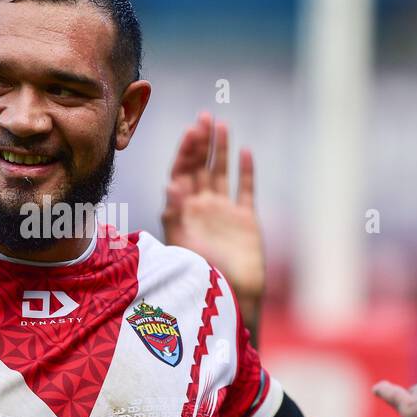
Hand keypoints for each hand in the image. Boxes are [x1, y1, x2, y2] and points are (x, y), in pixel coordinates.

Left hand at [161, 112, 264, 323]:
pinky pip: (245, 191)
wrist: (231, 299)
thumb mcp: (183, 245)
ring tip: (221, 125)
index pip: (181, 173)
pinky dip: (246, 172)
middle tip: (205, 117)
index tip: (191, 131)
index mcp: (182, 211)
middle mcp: (201, 208)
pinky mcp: (245, 222)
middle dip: (201, 143)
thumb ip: (176, 215)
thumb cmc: (201, 276)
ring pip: (221, 174)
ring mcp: (223, 213)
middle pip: (200, 168)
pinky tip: (246, 152)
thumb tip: (170, 184)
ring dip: (220, 150)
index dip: (185, 152)